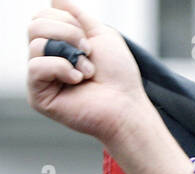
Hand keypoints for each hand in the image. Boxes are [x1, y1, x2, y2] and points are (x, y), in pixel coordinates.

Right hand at [27, 0, 149, 147]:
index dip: (67, 21)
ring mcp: (40, 78)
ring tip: (88, 71)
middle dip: (68, 34)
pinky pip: (35, 67)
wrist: (127, 104)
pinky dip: (60, 69)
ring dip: (69, 54)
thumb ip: (77, 15)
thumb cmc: (118, 75)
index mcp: (56, 44)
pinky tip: (77, 80)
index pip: (41, 16)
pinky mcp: (38, 96)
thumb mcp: (101, 34)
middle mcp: (44, 59)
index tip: (89, 41)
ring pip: (35, 44)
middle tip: (88, 52)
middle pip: (34, 25)